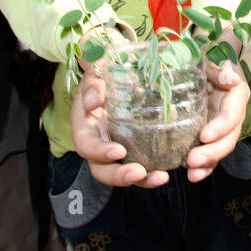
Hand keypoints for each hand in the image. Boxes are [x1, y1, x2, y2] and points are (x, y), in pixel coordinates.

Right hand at [68, 69, 169, 188]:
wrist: (115, 72)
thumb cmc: (104, 72)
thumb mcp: (95, 70)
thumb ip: (92, 80)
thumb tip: (94, 99)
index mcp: (84, 125)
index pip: (86, 144)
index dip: (99, 151)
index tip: (118, 152)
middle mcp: (97, 141)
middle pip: (100, 168)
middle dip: (118, 175)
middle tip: (138, 173)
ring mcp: (114, 147)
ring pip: (121, 172)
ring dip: (140, 180)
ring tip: (161, 177)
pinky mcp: (132, 149)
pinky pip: (140, 167)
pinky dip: (151, 174)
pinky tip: (166, 173)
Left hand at [185, 59, 248, 181]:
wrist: (206, 73)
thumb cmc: (207, 66)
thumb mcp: (212, 64)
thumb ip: (220, 70)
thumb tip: (230, 76)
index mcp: (236, 97)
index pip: (231, 115)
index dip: (221, 126)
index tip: (203, 135)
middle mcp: (234, 116)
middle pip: (229, 139)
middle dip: (213, 152)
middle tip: (192, 160)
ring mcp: (224, 130)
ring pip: (221, 150)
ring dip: (208, 164)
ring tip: (191, 173)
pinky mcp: (214, 139)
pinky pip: (212, 156)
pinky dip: (204, 168)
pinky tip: (192, 175)